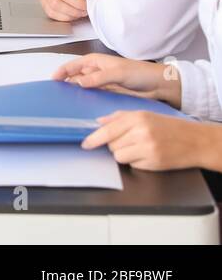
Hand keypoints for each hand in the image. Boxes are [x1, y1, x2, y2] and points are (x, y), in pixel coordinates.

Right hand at [53, 53, 181, 106]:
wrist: (159, 86)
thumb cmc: (140, 73)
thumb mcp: (118, 73)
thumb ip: (98, 78)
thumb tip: (78, 82)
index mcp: (96, 61)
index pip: (72, 65)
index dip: (61, 72)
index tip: (52, 81)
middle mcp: (96, 71)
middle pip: (75, 76)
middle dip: (65, 83)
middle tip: (56, 95)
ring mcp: (101, 83)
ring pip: (82, 87)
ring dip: (75, 93)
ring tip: (65, 102)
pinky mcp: (107, 94)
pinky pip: (92, 96)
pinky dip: (85, 100)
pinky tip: (81, 107)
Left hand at [81, 111, 217, 170]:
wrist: (194, 141)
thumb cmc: (168, 127)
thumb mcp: (144, 114)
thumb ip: (118, 117)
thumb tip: (98, 122)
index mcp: (137, 119)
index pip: (107, 131)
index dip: (93, 139)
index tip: (85, 144)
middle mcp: (141, 133)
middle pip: (111, 145)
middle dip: (114, 145)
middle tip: (127, 141)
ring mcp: (148, 149)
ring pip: (119, 156)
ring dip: (124, 154)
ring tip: (137, 148)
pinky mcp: (154, 163)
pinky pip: (132, 165)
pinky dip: (135, 161)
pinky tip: (146, 155)